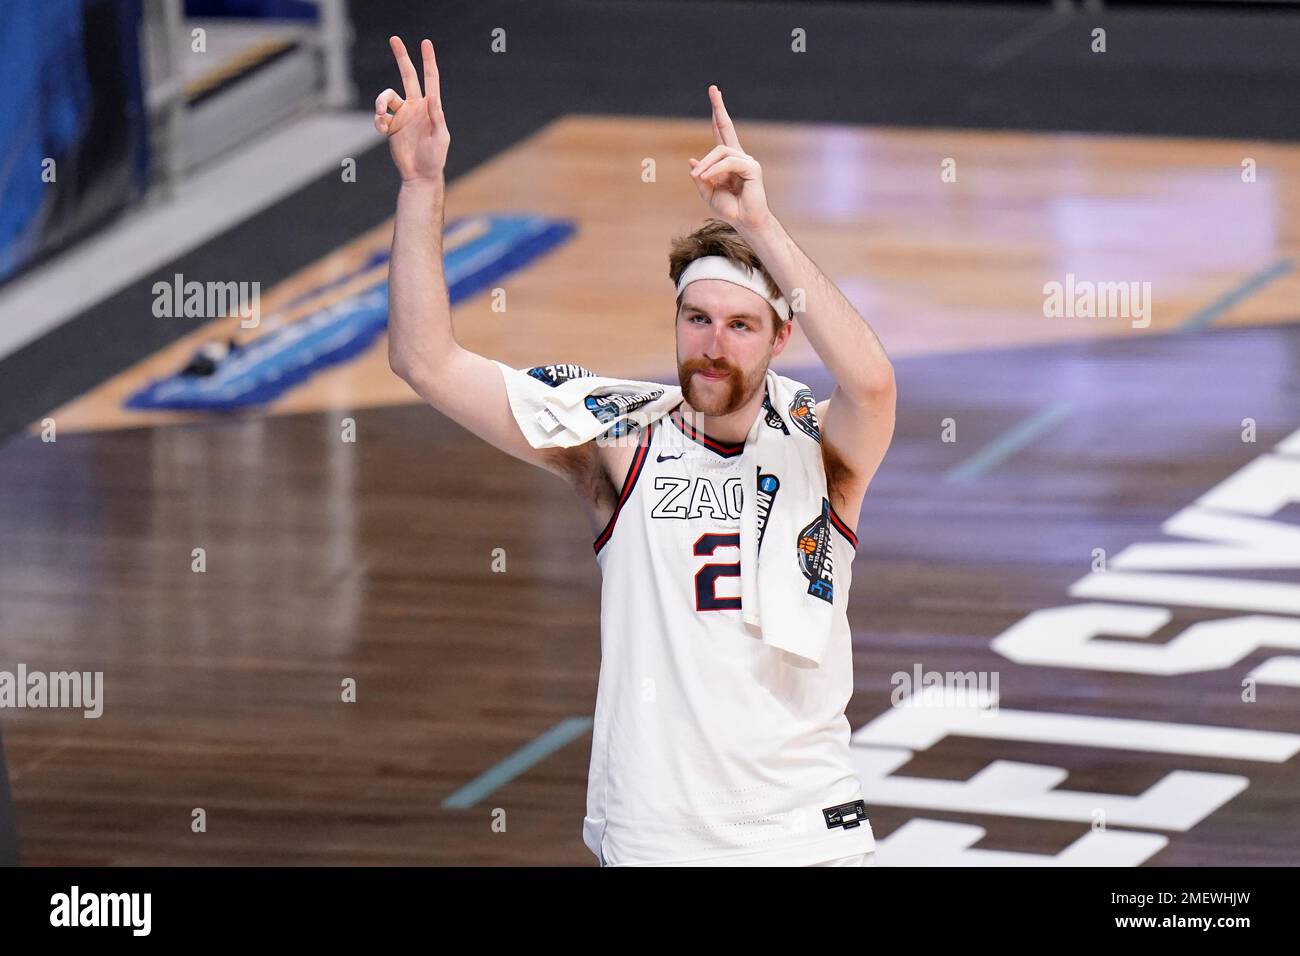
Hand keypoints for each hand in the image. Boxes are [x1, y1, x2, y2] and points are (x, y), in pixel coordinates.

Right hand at [375, 37, 449, 183]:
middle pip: (407, 76)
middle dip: (401, 57)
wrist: (420, 175)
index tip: (426, 43)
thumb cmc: (435, 158)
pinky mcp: (391, 126)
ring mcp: (402, 115)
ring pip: (386, 96)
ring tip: (380, 115)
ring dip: (380, 102)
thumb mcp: (440, 138)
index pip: (430, 79)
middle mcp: (415, 106)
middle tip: (394, 39)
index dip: (428, 61)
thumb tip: (432, 97)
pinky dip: (378, 120)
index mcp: (430, 107)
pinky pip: (380, 116)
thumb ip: (437, 117)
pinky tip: (381, 129)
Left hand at [688, 85, 770, 230]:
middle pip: (727, 127)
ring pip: (721, 151)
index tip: (714, 93)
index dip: (717, 114)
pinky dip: (716, 170)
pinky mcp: (753, 168)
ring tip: (700, 178)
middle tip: (713, 89)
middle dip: (719, 107)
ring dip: (707, 165)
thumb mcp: (708, 192)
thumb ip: (701, 177)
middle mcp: (739, 156)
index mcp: (727, 160)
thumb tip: (693, 161)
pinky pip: (729, 163)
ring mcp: (747, 161)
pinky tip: (708, 178)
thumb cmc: (729, 208)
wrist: (745, 222)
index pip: (721, 133)